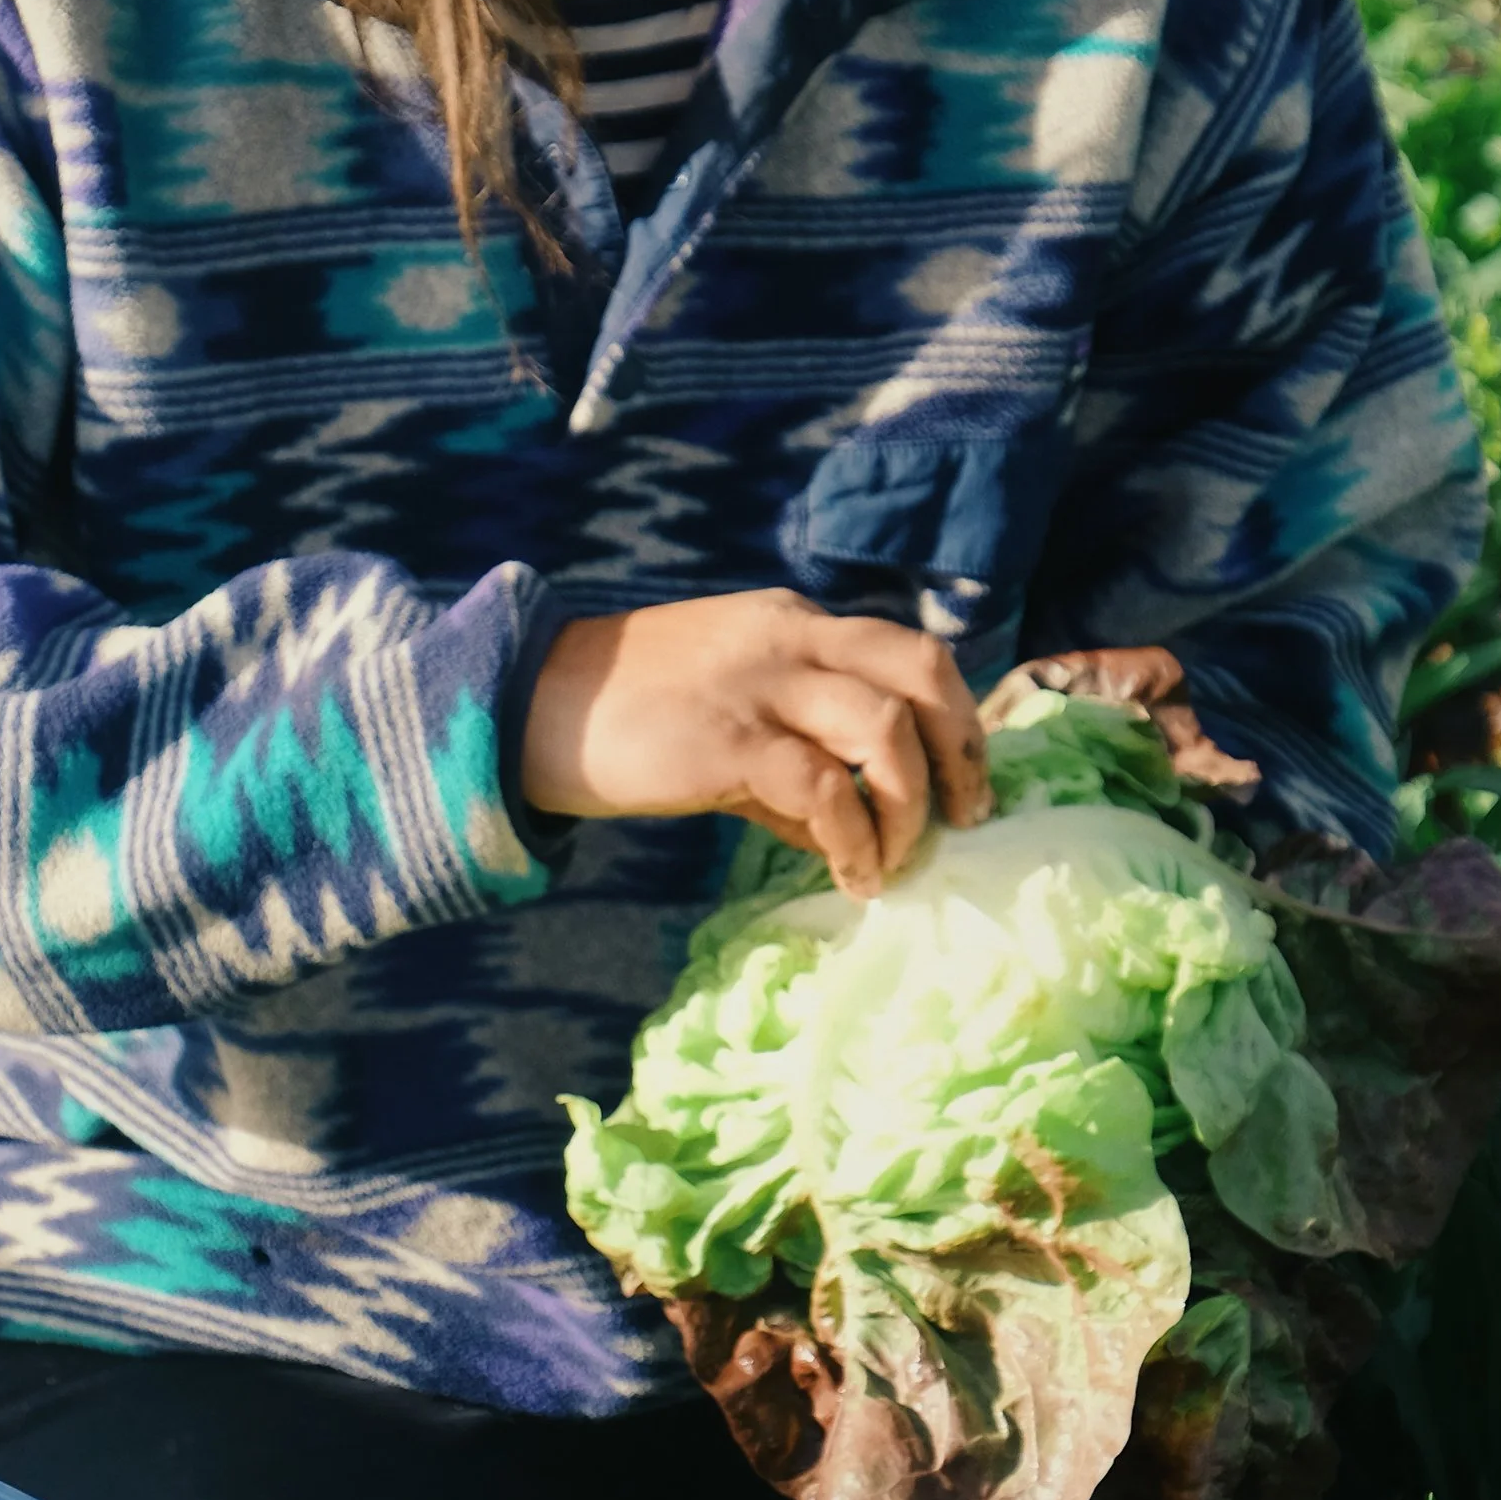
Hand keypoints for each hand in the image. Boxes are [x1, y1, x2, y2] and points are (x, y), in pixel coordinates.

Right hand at [521, 590, 990, 898]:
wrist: (532, 706)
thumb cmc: (630, 718)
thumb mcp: (727, 717)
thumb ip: (792, 763)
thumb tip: (850, 834)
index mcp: (794, 622)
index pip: (905, 650)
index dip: (952, 714)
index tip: (964, 775)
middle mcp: (790, 637)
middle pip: (921, 667)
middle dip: (963, 744)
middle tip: (968, 812)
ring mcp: (760, 683)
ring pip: (884, 726)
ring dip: (910, 802)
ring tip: (897, 858)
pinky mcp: (729, 739)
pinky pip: (824, 787)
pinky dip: (855, 838)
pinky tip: (854, 876)